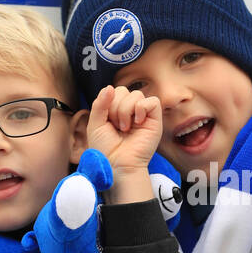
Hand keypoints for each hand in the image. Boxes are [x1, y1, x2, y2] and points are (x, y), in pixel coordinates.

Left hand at [87, 86, 162, 203]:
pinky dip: (141, 109)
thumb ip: (100, 104)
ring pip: (136, 94)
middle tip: (116, 126)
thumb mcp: (96, 124)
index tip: (107, 121)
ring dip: (126, 110)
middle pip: (124, 90)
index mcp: (116, 110)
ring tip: (125, 128)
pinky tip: (137, 122)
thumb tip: (109, 87)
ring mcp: (143, 115)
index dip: (108, 102)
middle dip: (115, 107)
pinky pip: (152, 101)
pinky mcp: (155, 120)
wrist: (117, 165)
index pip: (113, 91)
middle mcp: (130, 111)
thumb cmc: (106, 149)